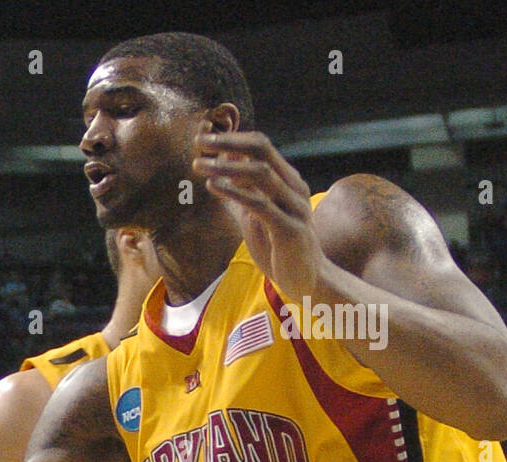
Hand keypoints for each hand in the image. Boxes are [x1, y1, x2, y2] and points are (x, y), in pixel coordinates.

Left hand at [192, 126, 322, 300]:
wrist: (307, 279)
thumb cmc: (279, 245)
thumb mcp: (256, 213)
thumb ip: (242, 191)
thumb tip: (222, 165)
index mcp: (287, 180)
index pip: (261, 146)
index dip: (232, 138)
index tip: (202, 137)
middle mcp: (293, 187)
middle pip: (263, 150)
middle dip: (229, 142)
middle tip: (199, 141)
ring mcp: (294, 206)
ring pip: (261, 174)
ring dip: (227, 166)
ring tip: (199, 165)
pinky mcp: (289, 229)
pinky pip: (261, 205)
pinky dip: (235, 193)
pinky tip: (213, 187)